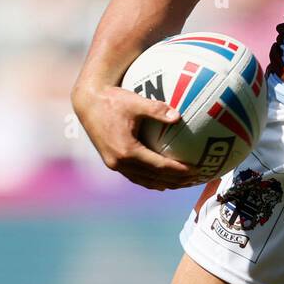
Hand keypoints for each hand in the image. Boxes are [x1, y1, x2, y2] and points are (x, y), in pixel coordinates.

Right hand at [72, 85, 199, 190]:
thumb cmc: (112, 99)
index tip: (196, 170)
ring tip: (184, 183)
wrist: (87, 103)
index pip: (159, 166)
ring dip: (165, 183)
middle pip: (154, 179)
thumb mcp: (135, 102)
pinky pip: (135, 176)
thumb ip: (157, 109)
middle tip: (196, 179)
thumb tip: (179, 116)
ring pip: (144, 181)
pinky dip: (151, 180)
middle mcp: (119, 162)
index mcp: (126, 151)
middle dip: (176, 181)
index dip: (179, 170)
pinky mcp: (112, 162)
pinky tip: (163, 180)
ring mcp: (114, 164)